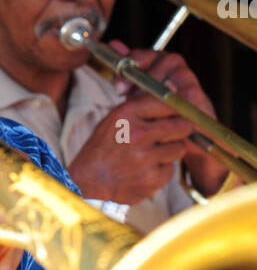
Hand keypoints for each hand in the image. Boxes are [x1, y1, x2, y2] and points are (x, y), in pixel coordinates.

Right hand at [69, 86, 192, 205]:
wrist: (87, 183)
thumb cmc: (102, 149)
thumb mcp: (115, 119)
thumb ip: (144, 104)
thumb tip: (174, 86)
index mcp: (127, 114)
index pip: (168, 102)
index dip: (176, 109)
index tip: (176, 114)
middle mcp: (138, 134)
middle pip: (182, 125)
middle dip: (179, 130)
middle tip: (167, 136)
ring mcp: (146, 158)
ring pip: (179, 148)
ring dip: (169, 151)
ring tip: (150, 155)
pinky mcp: (152, 179)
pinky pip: (171, 169)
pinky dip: (161, 171)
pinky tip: (144, 170)